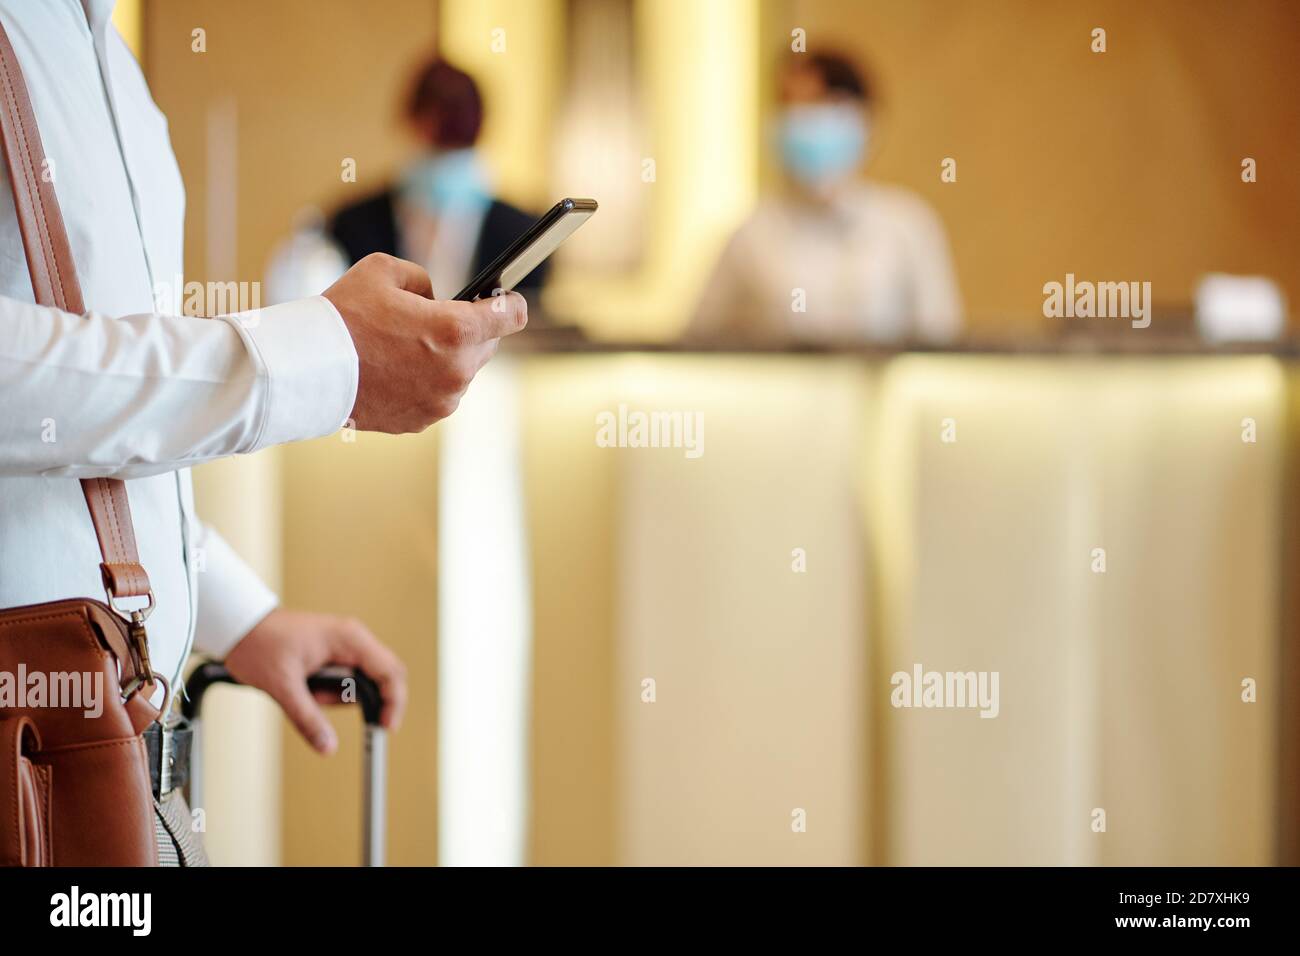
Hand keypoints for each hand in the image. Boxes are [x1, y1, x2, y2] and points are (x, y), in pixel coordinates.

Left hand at [223, 608, 407, 753]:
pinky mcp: (334, 655)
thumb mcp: (282, 685)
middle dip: (371, 704)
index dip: (394, 702)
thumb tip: (328, 747)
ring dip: (339, 700)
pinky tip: (307, 690)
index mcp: (349, 639)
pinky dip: (331, 694)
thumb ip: (307, 718)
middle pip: (384, 677)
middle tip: (357, 726)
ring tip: (308, 695)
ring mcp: (345, 647)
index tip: (386, 727)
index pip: (389, 672)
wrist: (238, 626)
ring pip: (363, 683)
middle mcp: (353, 640)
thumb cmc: (258, 643)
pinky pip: (346, 682)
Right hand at [323, 252, 526, 432]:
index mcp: (455, 331)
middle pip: (486, 345)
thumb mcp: (384, 271)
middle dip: (469, 330)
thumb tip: (434, 298)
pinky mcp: (422, 420)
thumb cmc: (343, 317)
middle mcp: (456, 371)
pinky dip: (426, 382)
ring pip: (461, 372)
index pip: (510, 316)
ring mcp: (441, 400)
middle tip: (437, 318)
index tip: (506, 299)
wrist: (308, 371)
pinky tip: (398, 370)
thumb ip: (423, 280)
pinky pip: (438, 395)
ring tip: (407, 346)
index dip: (510, 304)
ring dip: (447, 359)